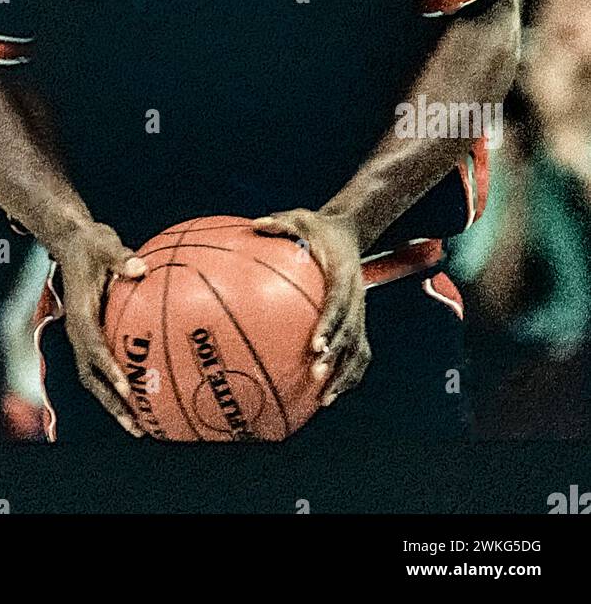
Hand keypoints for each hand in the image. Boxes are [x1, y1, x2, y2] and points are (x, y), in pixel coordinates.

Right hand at [56, 222, 146, 436]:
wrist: (72, 243)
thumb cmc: (91, 243)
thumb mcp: (104, 242)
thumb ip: (121, 257)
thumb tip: (141, 268)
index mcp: (80, 314)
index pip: (93, 347)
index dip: (109, 368)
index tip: (128, 388)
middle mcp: (79, 332)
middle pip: (91, 377)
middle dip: (112, 403)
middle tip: (136, 425)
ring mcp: (84, 337)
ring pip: (96, 380)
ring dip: (115, 404)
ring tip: (141, 427)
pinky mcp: (93, 336)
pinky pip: (107, 365)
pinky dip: (123, 384)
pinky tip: (148, 393)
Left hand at [251, 207, 369, 408]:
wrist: (350, 231)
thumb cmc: (319, 227)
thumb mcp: (302, 216)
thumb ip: (281, 221)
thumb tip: (255, 224)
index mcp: (342, 275)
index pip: (338, 303)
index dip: (329, 325)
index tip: (316, 344)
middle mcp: (355, 296)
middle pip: (350, 331)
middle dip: (335, 355)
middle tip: (316, 373)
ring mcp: (359, 311)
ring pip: (358, 349)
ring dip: (345, 375)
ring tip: (324, 400)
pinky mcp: (357, 320)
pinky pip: (358, 352)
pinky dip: (349, 375)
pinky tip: (329, 395)